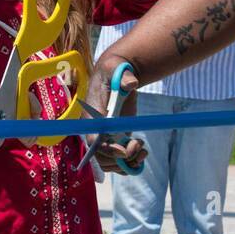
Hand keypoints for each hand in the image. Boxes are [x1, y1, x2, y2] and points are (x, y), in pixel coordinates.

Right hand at [85, 51, 142, 170]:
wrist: (116, 77)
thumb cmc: (114, 72)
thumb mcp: (115, 69)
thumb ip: (122, 76)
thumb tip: (131, 84)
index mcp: (92, 116)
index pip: (93, 139)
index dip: (107, 149)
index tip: (125, 151)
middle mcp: (95, 129)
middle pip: (100, 156)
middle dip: (120, 158)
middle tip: (138, 147)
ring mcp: (105, 136)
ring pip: (108, 163)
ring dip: (127, 163)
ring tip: (142, 150)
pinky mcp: (115, 140)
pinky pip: (117, 162)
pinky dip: (130, 164)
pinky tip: (142, 153)